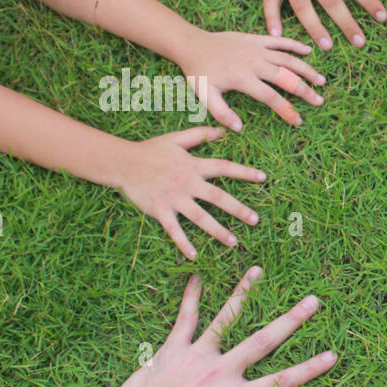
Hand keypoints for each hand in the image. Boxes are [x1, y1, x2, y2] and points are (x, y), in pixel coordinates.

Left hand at [99, 267, 336, 386]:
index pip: (281, 381)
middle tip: (313, 300)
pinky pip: (183, 320)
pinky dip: (190, 298)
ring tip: (259, 270)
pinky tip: (197, 277)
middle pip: (262, 342)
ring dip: (244, 294)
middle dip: (291, 320)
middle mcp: (219, 373)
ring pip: (226, 320)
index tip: (332, 355)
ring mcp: (194, 359)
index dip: (310, 369)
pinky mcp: (169, 352)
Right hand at [116, 127, 263, 259]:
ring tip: (234, 242)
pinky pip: (174, 230)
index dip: (244, 172)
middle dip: (238, 209)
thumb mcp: (176, 138)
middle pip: (217, 198)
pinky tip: (194, 255)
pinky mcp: (160, 210)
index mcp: (193, 165)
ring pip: (200, 217)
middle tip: (255, 220)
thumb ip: (200, 135)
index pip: (224, 167)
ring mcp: (173, 198)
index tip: (263, 178)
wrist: (122, 163)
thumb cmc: (151, 150)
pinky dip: (183, 243)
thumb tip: (224, 130)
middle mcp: (187, 183)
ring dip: (218, 231)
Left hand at [175, 29, 324, 131]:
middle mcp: (253, 62)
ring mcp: (256, 49)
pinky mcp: (255, 39)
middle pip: (285, 77)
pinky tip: (309, 51)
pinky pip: (278, 41)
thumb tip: (239, 129)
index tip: (298, 121)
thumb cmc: (198, 72)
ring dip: (306, 69)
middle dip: (304, 90)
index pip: (271, 97)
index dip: (286, 110)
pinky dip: (294, 44)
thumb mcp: (205, 96)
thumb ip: (222, 113)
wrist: (191, 44)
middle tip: (319, 101)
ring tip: (321, 80)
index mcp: (242, 78)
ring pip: (287, 59)